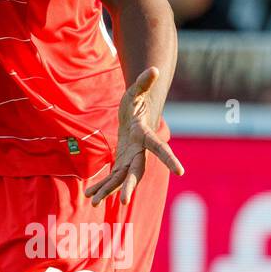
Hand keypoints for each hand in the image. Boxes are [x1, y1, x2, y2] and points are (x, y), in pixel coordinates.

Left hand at [85, 66, 183, 206]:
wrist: (135, 118)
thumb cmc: (137, 103)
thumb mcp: (136, 91)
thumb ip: (144, 83)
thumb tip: (153, 68)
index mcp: (145, 137)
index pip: (160, 148)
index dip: (169, 159)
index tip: (181, 171)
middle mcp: (139, 152)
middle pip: (136, 172)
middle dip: (129, 186)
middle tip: (124, 201)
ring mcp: (129, 160)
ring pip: (120, 179)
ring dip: (108, 191)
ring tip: (92, 202)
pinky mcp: (120, 163)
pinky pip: (111, 178)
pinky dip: (101, 186)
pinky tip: (89, 196)